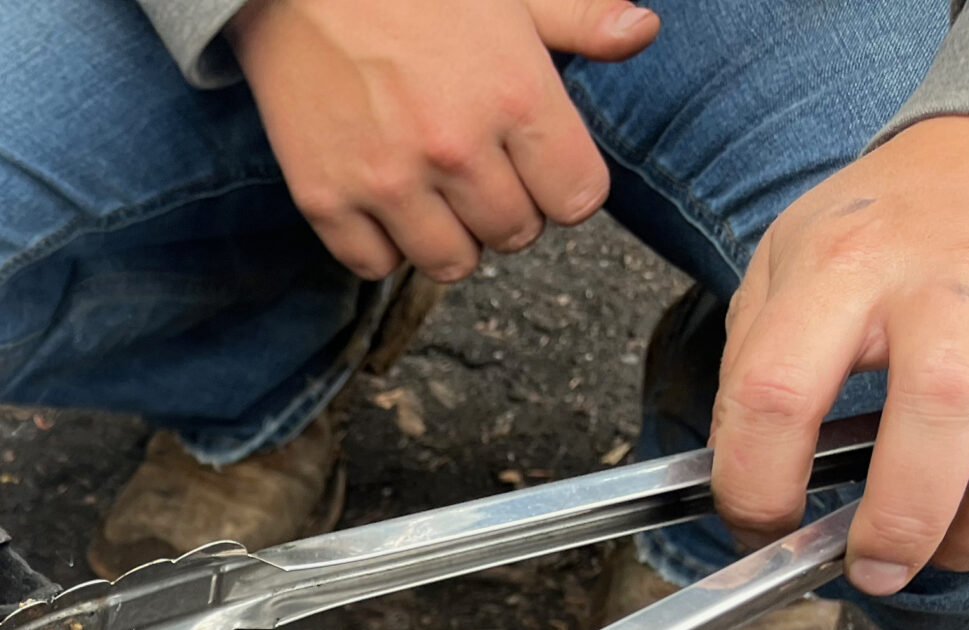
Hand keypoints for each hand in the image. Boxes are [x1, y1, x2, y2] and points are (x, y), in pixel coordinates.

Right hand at [228, 0, 658, 283]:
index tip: (541, 167)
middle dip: (509, 209)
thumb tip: (642, 32)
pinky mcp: (326, 200)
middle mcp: (456, 149)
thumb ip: (579, 17)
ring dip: (452, 236)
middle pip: (515, 234)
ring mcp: (386, 181)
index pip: (577, 199)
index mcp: (515, 94)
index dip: (565, 185)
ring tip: (437, 194)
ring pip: (451, 262)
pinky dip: (386, 245)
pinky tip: (385, 202)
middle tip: (483, 173)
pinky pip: (376, 265)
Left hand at [712, 116, 968, 592]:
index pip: (776, 392)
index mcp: (838, 267)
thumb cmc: (877, 225)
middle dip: (903, 516)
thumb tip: (738, 475)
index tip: (761, 525)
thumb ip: (752, 364)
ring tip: (947, 545)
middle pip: (938, 408)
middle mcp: (942, 283)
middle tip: (875, 568)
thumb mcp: (782, 266)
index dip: (757, 485)